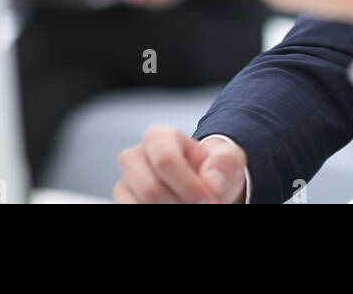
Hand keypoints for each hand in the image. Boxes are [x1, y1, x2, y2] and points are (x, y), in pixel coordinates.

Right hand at [114, 125, 245, 203]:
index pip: (165, 160)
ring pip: (139, 205)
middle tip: (201, 207)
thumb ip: (224, 163)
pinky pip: (131, 211)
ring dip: (169, 210)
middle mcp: (134, 158)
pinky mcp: (123, 203)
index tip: (209, 199)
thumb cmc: (212, 169)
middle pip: (150, 190)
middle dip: (181, 204)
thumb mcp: (228, 158)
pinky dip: (156, 216)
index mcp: (158, 137)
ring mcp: (125, 183)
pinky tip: (175, 207)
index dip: (189, 185)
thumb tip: (212, 181)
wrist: (205, 186)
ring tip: (188, 206)